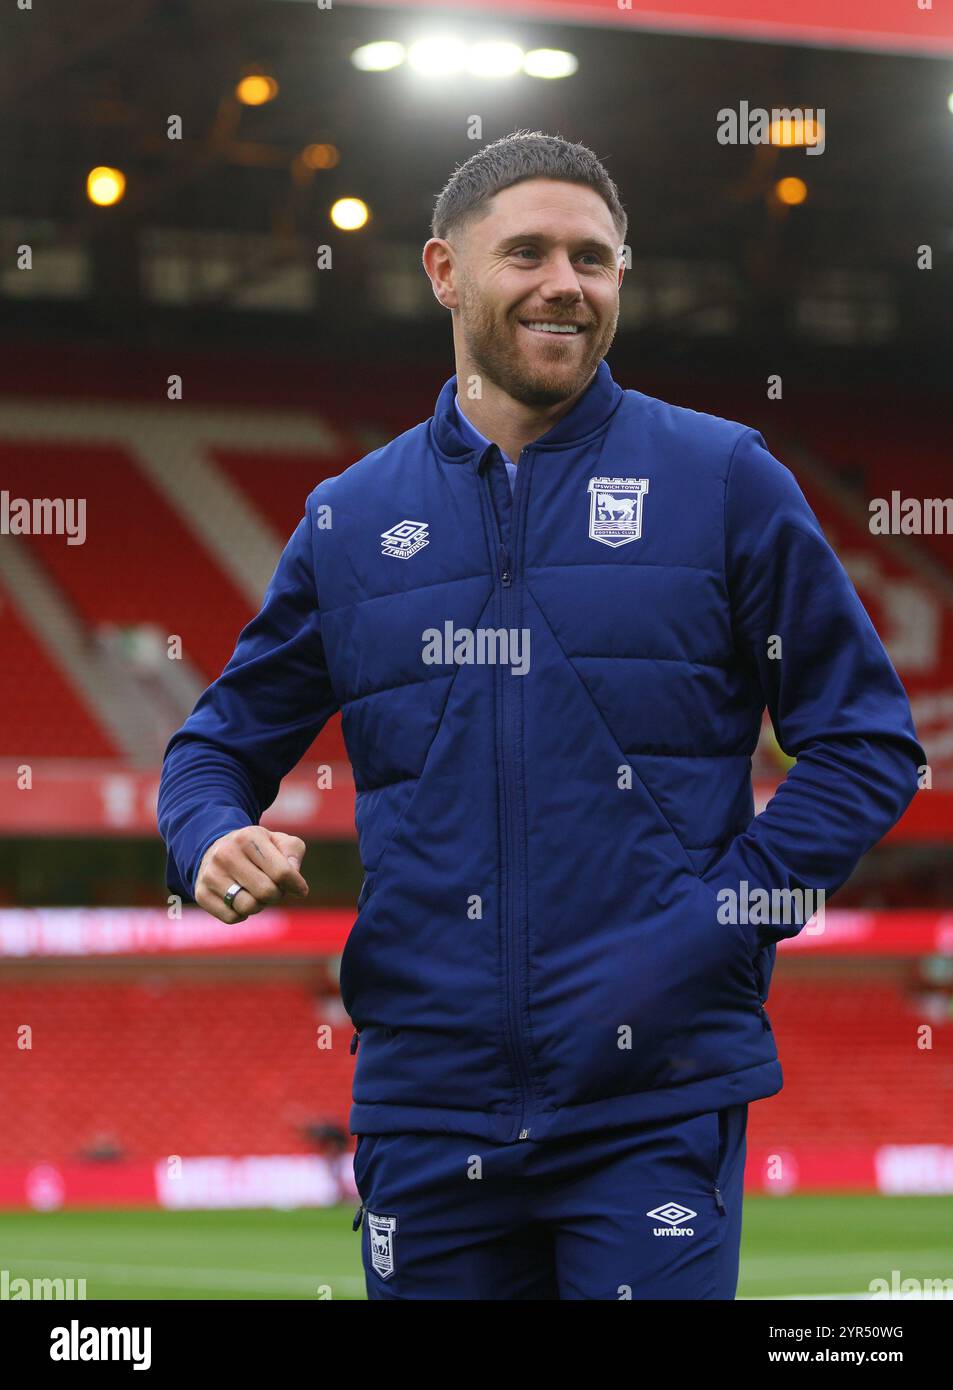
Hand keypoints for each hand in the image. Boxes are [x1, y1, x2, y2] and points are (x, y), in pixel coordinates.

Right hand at [194, 827, 308, 921]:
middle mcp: (226, 854)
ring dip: (260, 905)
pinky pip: (232, 918)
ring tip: (257, 893)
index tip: (299, 888)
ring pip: (248, 907)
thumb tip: (294, 878)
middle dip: (277, 894)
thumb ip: (293, 853)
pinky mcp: (201, 894)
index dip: (296, 885)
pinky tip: (241, 899)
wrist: (216, 849)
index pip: (282, 872)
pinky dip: (242, 913)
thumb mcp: (278, 840)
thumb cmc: (256, 849)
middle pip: (266, 892)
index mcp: (248, 838)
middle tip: (274, 888)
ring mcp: (211, 874)